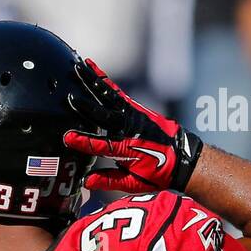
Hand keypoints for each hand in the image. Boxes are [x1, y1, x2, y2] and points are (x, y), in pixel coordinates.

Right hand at [63, 59, 202, 192]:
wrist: (182, 158)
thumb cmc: (157, 173)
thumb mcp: (134, 183)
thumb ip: (109, 180)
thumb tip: (87, 181)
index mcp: (128, 150)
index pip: (102, 145)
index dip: (84, 141)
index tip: (68, 137)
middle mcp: (130, 129)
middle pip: (104, 116)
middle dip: (86, 108)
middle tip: (69, 99)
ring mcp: (133, 116)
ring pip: (108, 96)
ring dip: (92, 82)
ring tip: (77, 68)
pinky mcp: (134, 108)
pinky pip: (115, 92)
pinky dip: (103, 79)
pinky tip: (91, 67)